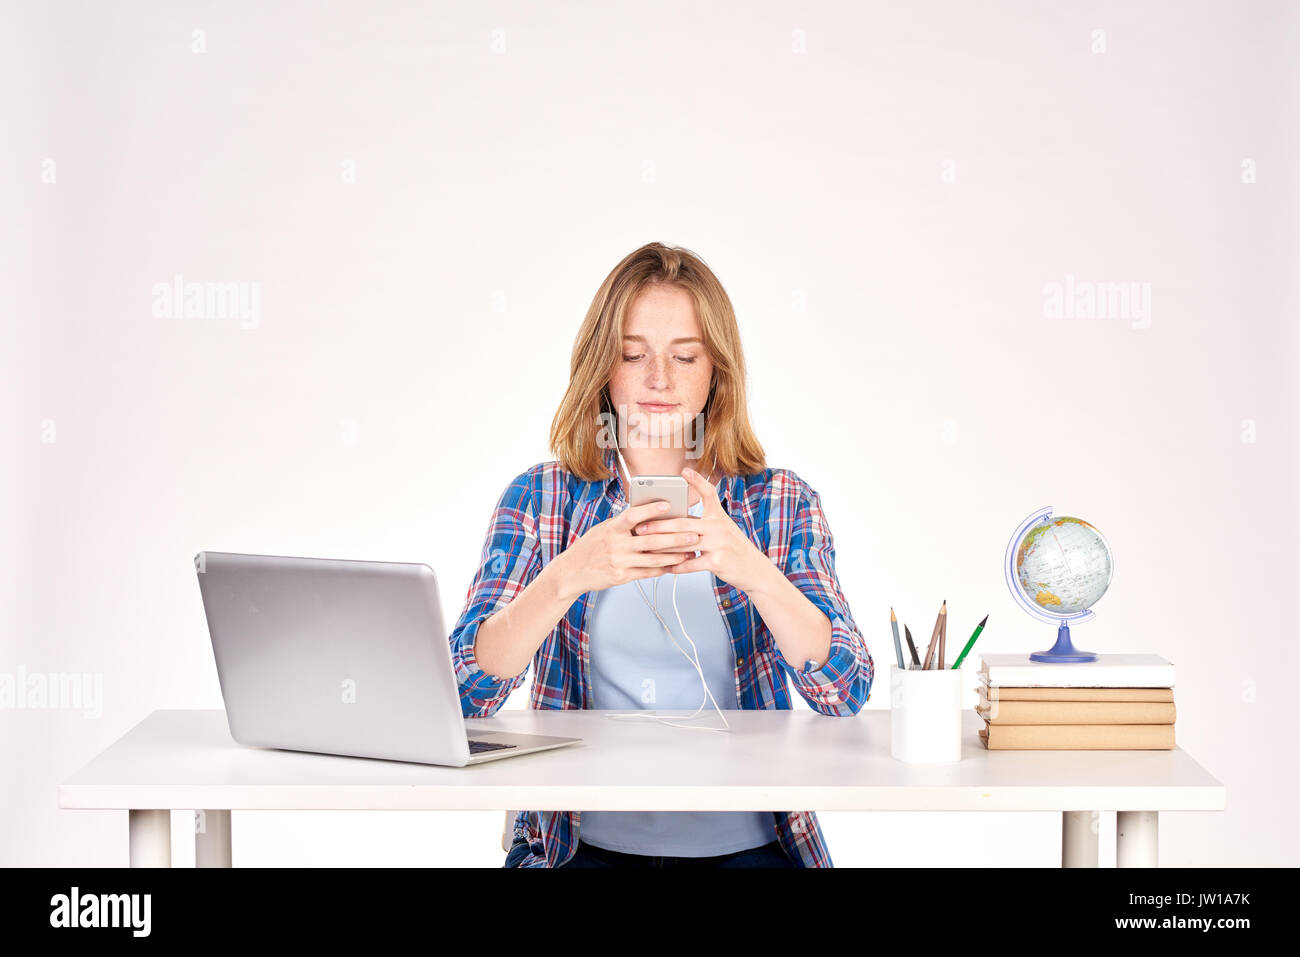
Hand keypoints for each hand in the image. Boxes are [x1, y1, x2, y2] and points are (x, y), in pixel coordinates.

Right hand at [557, 499, 702, 597]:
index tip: (668, 504)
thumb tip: (648, 515)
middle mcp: (616, 545)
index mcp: (611, 528)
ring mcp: (619, 562)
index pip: (633, 516)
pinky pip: (647, 572)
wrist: (571, 572)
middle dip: (675, 538)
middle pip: (651, 540)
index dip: (650, 509)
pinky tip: (674, 565)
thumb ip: (623, 525)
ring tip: (690, 552)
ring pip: (653, 558)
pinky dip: (662, 568)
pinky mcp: (621, 577)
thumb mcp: (603, 530)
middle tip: (693, 534)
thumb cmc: (590, 547)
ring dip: (674, 555)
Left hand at [631, 467, 766, 591]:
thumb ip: (703, 524)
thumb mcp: (724, 529)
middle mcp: (719, 527)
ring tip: (647, 548)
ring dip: (663, 547)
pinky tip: (666, 567)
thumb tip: (676, 521)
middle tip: (641, 527)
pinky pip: (691, 564)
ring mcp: (718, 544)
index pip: (709, 493)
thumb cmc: (734, 548)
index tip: (684, 471)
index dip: (697, 481)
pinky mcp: (718, 561)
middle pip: (684, 522)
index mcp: (719, 516)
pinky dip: (677, 566)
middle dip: (659, 525)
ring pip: (684, 543)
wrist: (754, 569)